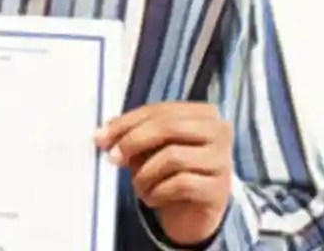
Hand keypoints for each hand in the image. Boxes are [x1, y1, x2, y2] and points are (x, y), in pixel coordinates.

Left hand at [95, 102, 231, 246]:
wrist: (192, 213)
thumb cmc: (170, 172)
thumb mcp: (149, 148)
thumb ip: (130, 134)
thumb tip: (103, 133)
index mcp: (203, 113)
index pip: (160, 110)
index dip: (126, 122)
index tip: (101, 137)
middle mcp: (219, 131)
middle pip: (169, 127)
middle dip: (133, 141)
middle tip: (113, 158)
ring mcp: (222, 160)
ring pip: (173, 157)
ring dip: (145, 174)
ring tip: (139, 186)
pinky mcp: (219, 189)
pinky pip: (181, 184)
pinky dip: (158, 192)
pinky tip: (153, 199)